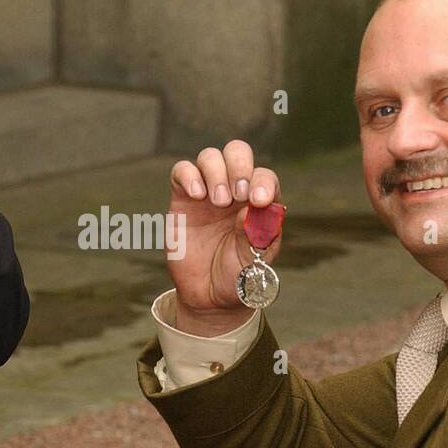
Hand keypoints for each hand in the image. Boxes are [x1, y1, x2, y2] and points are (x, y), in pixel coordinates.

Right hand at [167, 140, 283, 335]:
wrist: (208, 296)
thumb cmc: (238, 276)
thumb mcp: (254, 262)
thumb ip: (256, 236)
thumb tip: (250, 208)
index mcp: (259, 202)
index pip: (265, 176)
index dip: (263, 182)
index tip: (257, 200)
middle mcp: (235, 191)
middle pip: (237, 152)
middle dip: (239, 166)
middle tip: (238, 194)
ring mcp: (208, 191)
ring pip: (210, 156)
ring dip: (216, 172)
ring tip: (218, 202)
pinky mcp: (183, 198)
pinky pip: (182, 171)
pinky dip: (189, 175)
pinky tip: (197, 195)